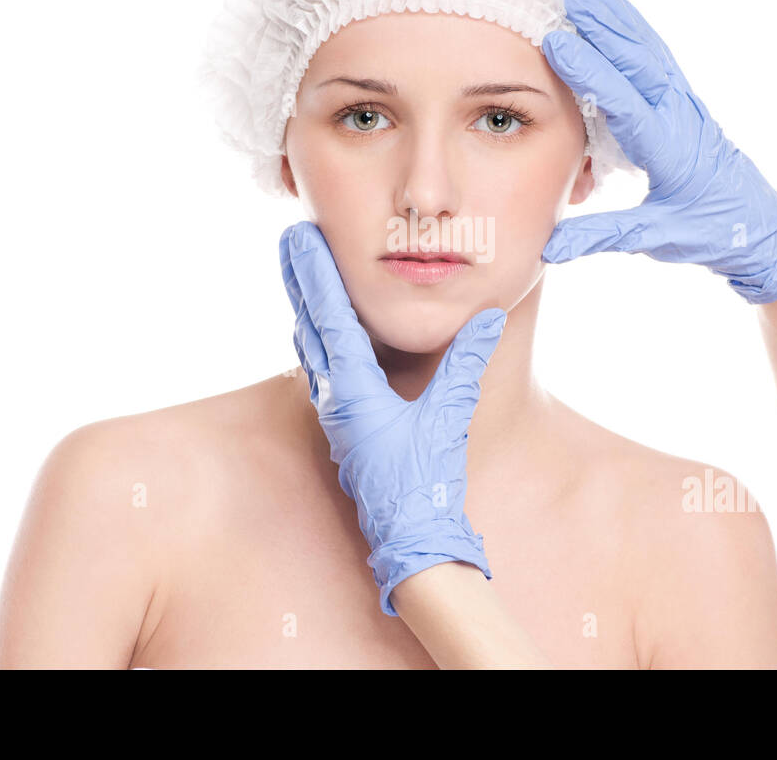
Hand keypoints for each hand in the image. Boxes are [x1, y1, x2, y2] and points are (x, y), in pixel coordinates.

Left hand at [279, 221, 506, 616]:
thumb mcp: (448, 417)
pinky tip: (322, 331)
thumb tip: (488, 318)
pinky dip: (318, 337)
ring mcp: (335, 414)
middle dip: (298, 279)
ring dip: (305, 305)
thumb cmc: (425, 484)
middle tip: (289, 238)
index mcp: (352, 391)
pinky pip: (321, 368)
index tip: (300, 237)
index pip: (329, 317)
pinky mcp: (343, 426)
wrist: (411, 538)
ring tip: (299, 271)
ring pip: (310, 346)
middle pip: (308, 324)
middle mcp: (333, 399)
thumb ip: (465, 364)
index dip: (315, 273)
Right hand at [541, 0, 776, 303]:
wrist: (760, 226)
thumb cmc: (712, 232)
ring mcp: (684, 103)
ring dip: (616, 15)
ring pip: (648, 49)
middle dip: (603, 23)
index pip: (625, 102)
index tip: (556, 43)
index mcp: (669, 148)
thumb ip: (601, 237)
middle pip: (638, 59)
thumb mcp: (657, 238)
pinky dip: (632, 28)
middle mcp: (678, 116)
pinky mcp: (684, 101)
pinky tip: (615, 11)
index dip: (590, 72)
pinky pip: (656, 55)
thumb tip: (550, 248)